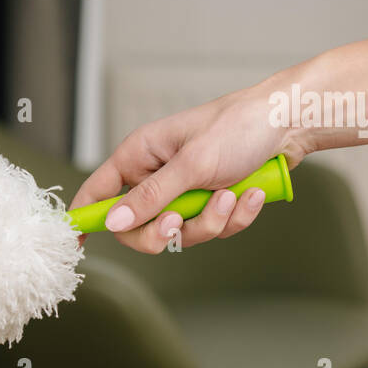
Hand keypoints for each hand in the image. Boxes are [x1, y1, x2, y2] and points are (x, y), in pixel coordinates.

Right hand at [69, 85, 310, 252]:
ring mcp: (184, 192)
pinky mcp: (210, 203)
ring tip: (230, 196)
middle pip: (136, 227)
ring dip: (209, 221)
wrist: (291, 124)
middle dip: (162, 231)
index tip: (76, 244)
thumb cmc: (239, 126)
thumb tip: (113, 221)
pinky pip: (210, 229)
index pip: (97, 191)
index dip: (85, 217)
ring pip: (178, 233)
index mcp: (140, 155)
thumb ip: (152, 196)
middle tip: (178, 222)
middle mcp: (156, 176)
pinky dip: (233, 217)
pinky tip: (249, 194)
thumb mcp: (193, 163)